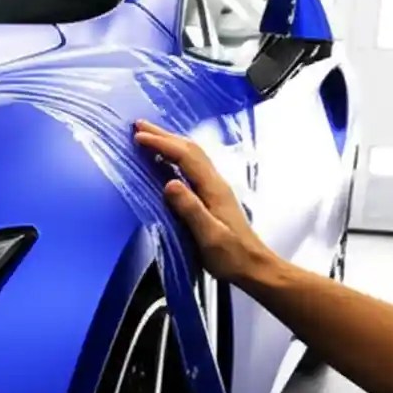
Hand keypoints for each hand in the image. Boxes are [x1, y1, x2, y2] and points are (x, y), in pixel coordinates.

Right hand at [133, 120, 278, 283]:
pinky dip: (174, 157)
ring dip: (169, 142)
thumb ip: (190, 209)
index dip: (162, 144)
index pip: (185, 157)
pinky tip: (164, 161)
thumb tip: (169, 183)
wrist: (254, 267)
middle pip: (189, 149)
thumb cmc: (231, 256)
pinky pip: (190, 168)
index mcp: (213, 188)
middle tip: (138, 125)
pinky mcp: (211, 197)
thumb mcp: (209, 235)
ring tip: (147, 135)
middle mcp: (215, 182)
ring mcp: (214, 188)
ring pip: (191, 155)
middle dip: (163, 135)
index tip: (138, 136)